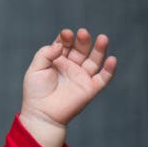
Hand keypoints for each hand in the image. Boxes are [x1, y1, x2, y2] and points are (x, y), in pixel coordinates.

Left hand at [20, 28, 116, 146]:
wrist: (42, 113)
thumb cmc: (36, 92)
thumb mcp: (35, 69)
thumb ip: (45, 54)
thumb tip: (60, 44)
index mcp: (57, 60)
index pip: (65, 44)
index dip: (66, 38)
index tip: (66, 34)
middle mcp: (71, 67)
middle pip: (81, 49)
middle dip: (83, 40)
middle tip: (83, 33)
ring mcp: (82, 77)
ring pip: (94, 60)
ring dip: (100, 49)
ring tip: (103, 38)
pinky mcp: (90, 88)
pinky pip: (103, 77)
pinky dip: (109, 69)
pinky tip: (112, 59)